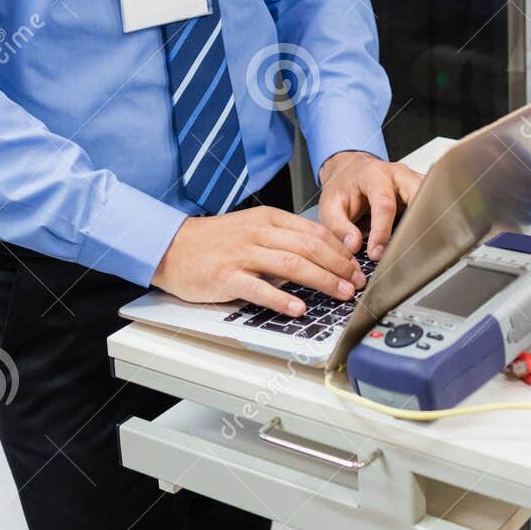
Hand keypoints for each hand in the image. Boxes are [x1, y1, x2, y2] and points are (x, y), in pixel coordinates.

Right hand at [151, 205, 366, 317]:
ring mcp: (242, 255)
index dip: (340, 249)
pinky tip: (299, 309)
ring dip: (321, 280)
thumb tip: (320, 255)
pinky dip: (282, 300)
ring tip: (340, 293)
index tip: (356, 265)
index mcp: (269, 219)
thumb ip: (283, 238)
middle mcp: (258, 234)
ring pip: (291, 265)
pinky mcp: (227, 277)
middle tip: (357, 282)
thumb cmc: (215, 240)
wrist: (173, 246)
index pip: (314, 231)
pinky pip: (259, 289)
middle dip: (339, 266)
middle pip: (309, 247)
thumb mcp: (252, 228)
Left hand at [317, 150, 422, 259]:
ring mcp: (412, 181)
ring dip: (426, 222)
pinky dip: (428, 221)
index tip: (376, 253)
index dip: (382, 231)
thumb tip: (354, 245)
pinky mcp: (420, 191)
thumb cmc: (342, 187)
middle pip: (417, 194)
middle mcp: (398, 175)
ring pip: (430, 198)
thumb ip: (338, 227)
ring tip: (416, 247)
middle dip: (414, 222)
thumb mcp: (329, 206)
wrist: (350, 172)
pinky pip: (431, 204)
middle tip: (406, 250)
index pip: (385, 203)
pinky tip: (420, 239)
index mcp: (374, 175)